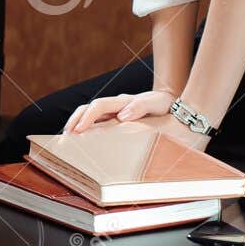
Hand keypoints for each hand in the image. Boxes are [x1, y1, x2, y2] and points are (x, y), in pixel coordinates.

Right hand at [63, 90, 208, 151]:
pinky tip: (85, 143)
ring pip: (90, 117)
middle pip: (88, 109)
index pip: (99, 106)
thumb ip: (140, 106)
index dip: (87, 117)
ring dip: (78, 126)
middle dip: (75, 121)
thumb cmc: (166, 104)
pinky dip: (88, 131)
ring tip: (70, 140)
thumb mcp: (157, 102)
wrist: (178, 105)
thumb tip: (122, 116)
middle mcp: (115, 106)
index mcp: (122, 101)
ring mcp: (115, 114)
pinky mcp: (118, 122)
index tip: (79, 130)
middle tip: (66, 136)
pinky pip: (99, 125)